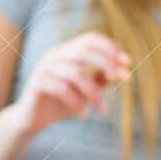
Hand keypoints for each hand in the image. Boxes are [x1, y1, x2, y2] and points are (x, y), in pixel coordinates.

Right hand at [13, 32, 129, 134]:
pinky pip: (61, 88)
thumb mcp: (86, 91)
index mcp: (66, 52)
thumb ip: (102, 79)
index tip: (127, 63)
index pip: (90, 38)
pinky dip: (76, 102)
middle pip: (84, 50)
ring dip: (92, 91)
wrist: (33, 120)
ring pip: (75, 72)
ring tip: (101, 108)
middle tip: (118, 80)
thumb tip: (124, 70)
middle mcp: (53, 55)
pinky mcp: (36, 83)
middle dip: (105, 63)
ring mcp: (43, 68)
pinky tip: (82, 113)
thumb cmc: (61, 103)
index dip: (110, 48)